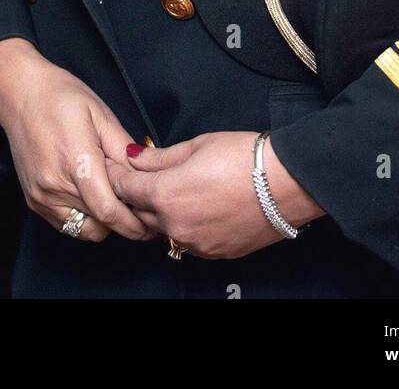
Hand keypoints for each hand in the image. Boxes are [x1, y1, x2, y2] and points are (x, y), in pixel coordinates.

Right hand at [0, 38, 155, 243]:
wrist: (19, 93)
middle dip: (123, 220)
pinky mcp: (33, 201)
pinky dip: (83, 217)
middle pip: (99, 223)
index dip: (133, 224)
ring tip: (110, 196)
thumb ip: (125, 152)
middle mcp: (54, 185)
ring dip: (102, 221)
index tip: (150, 225)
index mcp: (76, 161)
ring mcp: (41, 196)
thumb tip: (145, 178)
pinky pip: (66, 224)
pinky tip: (90, 195)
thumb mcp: (101, 115)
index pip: (108, 211)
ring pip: (83, 230)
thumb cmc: (61, 97)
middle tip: (134, 203)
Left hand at [106, 130, 324, 258]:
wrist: (286, 184)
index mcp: (165, 196)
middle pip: (138, 214)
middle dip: (135, 197)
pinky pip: (187, 241)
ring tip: (171, 191)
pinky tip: (195, 208)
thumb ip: (159, 157)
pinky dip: (183, 226)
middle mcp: (175, 225)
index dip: (115, 176)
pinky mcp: (214, 253)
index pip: (124, 189)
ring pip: (162, 231)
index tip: (112, 167)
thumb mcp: (196, 146)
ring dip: (158, 214)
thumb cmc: (244, 157)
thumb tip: (134, 157)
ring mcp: (195, 244)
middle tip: (137, 178)